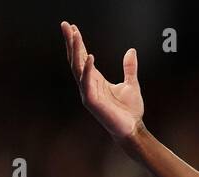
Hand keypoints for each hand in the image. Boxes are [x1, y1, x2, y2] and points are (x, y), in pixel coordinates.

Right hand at [61, 21, 143, 140]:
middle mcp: (88, 84)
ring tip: (74, 35)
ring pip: (78, 67)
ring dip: (76, 51)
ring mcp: (88, 92)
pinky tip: (89, 57)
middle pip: (76, 59)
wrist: (133, 129)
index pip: (83, 57)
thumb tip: (131, 50)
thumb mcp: (131, 84)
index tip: (72, 27)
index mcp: (95, 79)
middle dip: (71, 42)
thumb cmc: (130, 111)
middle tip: (65, 24)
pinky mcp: (92, 101)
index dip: (78, 42)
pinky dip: (88, 70)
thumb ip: (129, 68)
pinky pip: (87, 82)